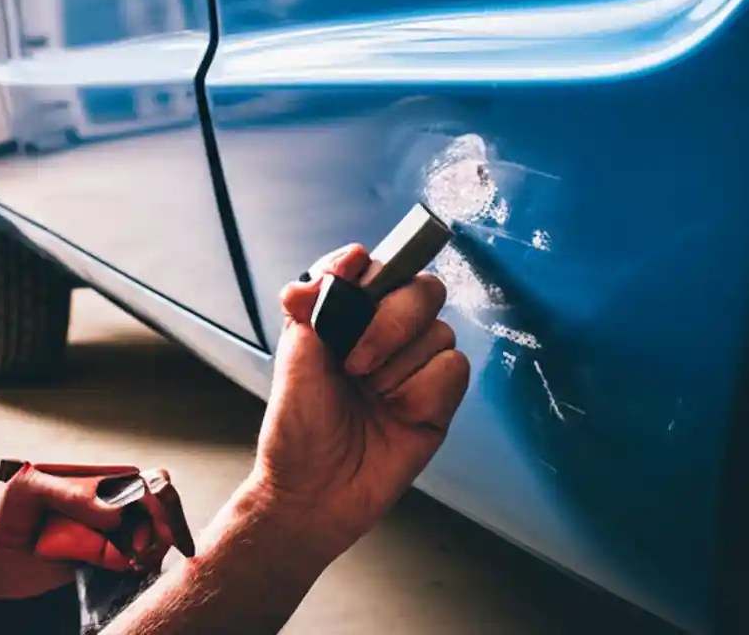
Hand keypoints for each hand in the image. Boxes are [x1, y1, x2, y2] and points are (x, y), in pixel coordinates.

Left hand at [0, 464, 175, 600]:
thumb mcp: (28, 490)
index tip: (149, 534)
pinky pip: (140, 562)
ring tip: (134, 565)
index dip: (158, 507)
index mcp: (101, 480)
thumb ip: (71, 494)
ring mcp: (113, 533)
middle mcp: (113, 503)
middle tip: (143, 554)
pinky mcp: (108, 560)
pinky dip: (145, 568)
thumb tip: (116, 512)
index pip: (149, 483)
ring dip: (155, 551)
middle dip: (164, 531)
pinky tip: (132, 572)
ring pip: (157, 537)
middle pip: (163, 509)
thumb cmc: (6, 514)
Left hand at [251, 244, 468, 559]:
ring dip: (398, 367)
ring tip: (370, 397)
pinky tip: (396, 415)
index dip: (374, 271)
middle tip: (355, 363)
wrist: (313, 492)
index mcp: (351, 318)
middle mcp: (388, 337)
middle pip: (424, 291)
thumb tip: (349, 256)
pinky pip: (452, 370)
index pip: (382, 269)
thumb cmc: (298, 428)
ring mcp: (416, 368)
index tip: (352, 282)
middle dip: (390, 322)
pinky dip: (421, 392)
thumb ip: (319, 301)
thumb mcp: (296, 356)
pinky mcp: (439, 402)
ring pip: (440, 333)